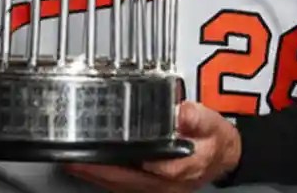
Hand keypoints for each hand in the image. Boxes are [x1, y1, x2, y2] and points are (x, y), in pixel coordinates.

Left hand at [64, 101, 241, 191]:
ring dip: (98, 176)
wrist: (222, 155)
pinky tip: (93, 168)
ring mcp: (157, 188)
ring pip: (122, 186)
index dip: (129, 161)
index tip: (105, 152)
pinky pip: (124, 185)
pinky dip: (107, 177)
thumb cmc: (215, 140)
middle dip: (98, 171)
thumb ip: (198, 117)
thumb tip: (183, 111)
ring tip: (75, 164)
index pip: (154, 168)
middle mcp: (166, 183)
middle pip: (127, 181)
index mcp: (182, 167)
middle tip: (73, 160)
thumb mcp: (213, 124)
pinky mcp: (151, 186)